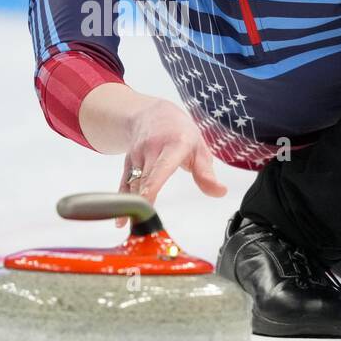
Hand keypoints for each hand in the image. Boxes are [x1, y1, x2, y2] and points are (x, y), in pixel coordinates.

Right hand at [115, 99, 226, 226]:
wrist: (152, 113)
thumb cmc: (179, 132)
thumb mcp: (200, 148)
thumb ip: (207, 173)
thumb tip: (219, 192)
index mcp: (174, 144)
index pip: (162, 166)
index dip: (153, 184)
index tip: (148, 201)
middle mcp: (152, 149)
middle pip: (145, 178)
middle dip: (144, 201)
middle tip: (145, 226)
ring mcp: (137, 155)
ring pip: (133, 183)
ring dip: (133, 205)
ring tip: (136, 227)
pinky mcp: (128, 162)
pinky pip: (124, 183)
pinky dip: (122, 201)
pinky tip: (120, 220)